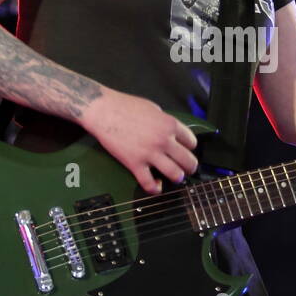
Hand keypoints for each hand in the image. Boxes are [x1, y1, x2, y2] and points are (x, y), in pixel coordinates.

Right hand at [79, 90, 197, 193]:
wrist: (103, 111)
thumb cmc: (126, 106)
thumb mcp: (153, 108)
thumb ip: (164, 122)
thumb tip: (170, 132)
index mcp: (170, 124)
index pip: (191, 142)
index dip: (190, 148)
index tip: (186, 150)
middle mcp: (164, 140)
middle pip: (188, 161)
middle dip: (190, 167)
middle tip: (187, 168)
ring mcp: (150, 153)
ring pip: (175, 174)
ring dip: (178, 178)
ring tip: (175, 178)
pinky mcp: (135, 164)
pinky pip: (149, 183)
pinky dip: (155, 189)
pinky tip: (156, 186)